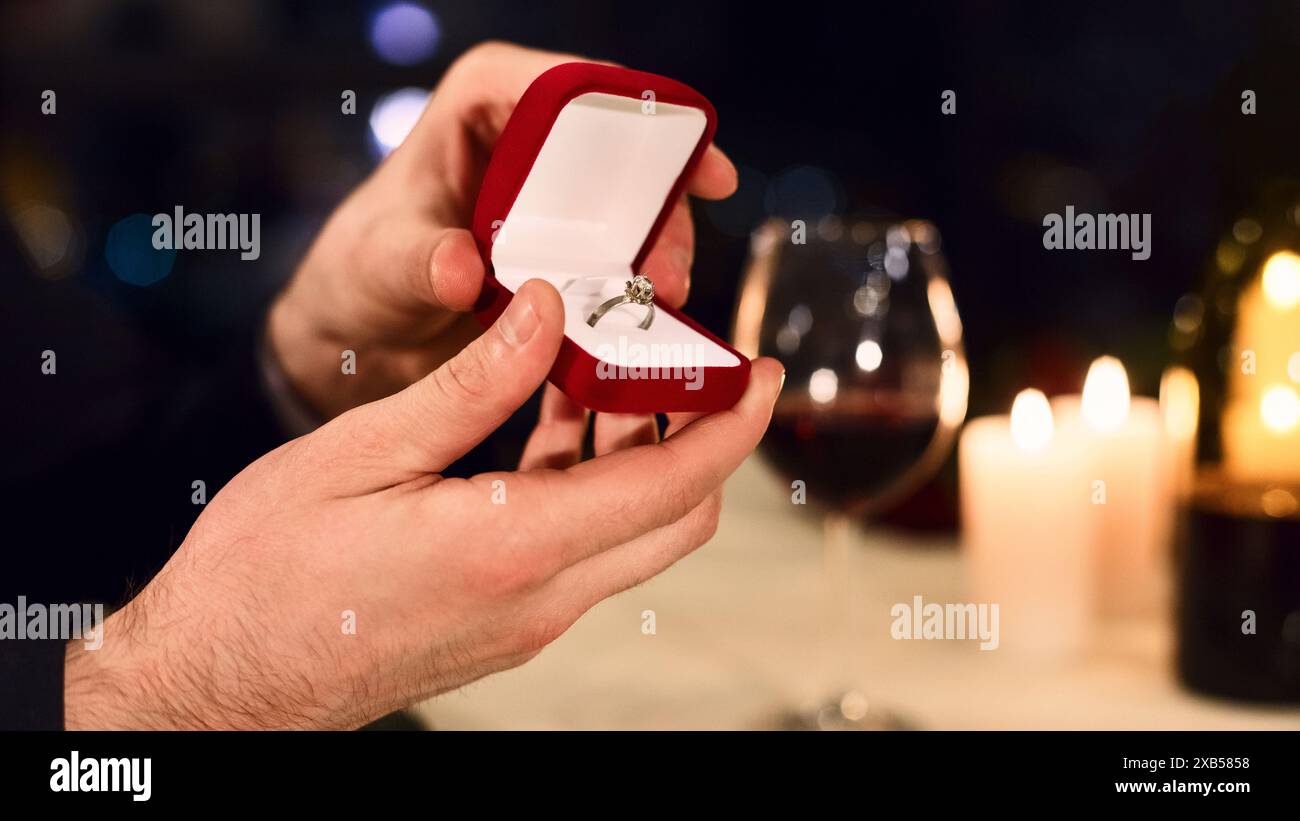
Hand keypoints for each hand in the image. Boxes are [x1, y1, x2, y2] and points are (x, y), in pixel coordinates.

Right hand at [65, 280, 781, 728]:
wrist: (214, 685)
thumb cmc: (263, 574)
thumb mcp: (360, 452)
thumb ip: (472, 383)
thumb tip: (548, 310)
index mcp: (511, 548)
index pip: (671, 485)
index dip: (733, 425)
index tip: (763, 372)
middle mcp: (538, 597)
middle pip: (675, 518)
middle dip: (699, 434)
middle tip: (682, 357)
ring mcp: (526, 620)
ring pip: (632, 535)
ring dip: (641, 454)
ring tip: (608, 370)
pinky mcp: (504, 623)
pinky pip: (581, 549)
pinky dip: (590, 483)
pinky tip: (552, 421)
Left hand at [267, 42, 738, 419]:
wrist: (363, 324)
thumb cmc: (359, 272)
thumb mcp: (379, 265)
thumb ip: (420, 262)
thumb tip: (461, 267)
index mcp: (486, 99)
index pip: (576, 87)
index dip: (643, 118)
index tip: (693, 164)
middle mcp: (529, 130)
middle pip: (621, 146)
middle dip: (657, 205)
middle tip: (667, 268)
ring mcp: (554, 185)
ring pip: (631, 199)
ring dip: (654, 248)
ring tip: (661, 298)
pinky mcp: (567, 235)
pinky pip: (619, 244)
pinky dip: (635, 277)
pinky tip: (645, 311)